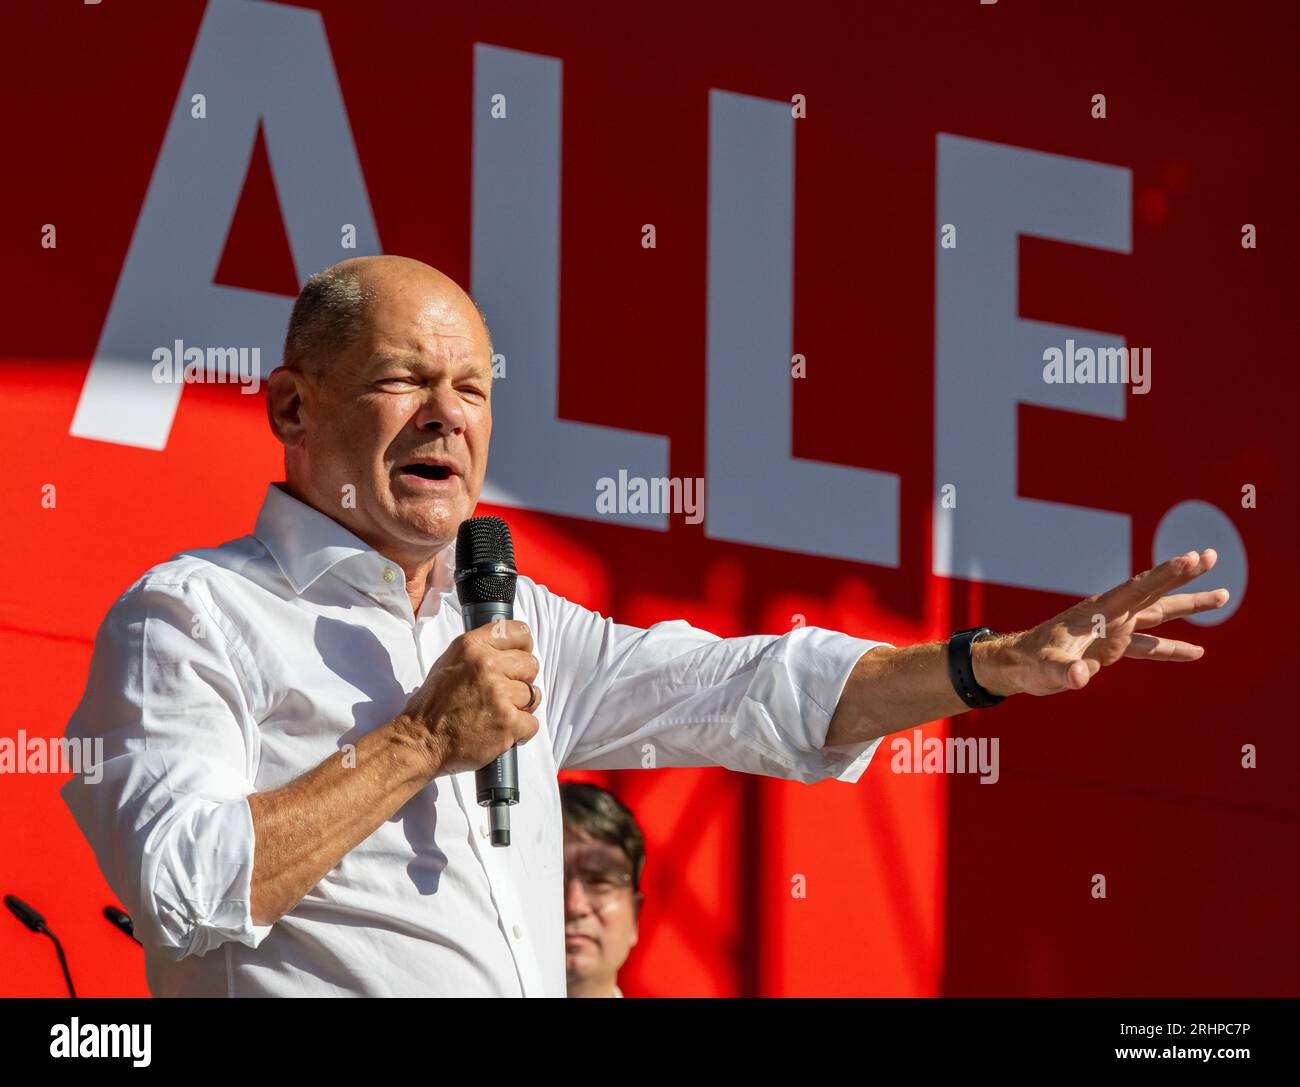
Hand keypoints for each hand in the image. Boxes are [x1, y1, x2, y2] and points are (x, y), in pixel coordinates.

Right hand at [400, 619, 541, 775]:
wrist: (420, 740)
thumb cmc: (432, 706)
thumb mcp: (450, 662)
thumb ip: (479, 651)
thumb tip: (507, 649)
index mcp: (472, 646)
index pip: (520, 632)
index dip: (523, 648)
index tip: (519, 658)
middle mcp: (487, 665)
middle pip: (531, 664)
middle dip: (521, 680)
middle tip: (502, 693)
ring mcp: (499, 694)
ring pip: (534, 695)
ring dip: (519, 707)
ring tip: (496, 713)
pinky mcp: (508, 722)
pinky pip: (532, 723)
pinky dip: (520, 731)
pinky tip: (500, 730)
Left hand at [989, 549, 1228, 696]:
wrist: (1018, 665)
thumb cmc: (1029, 662)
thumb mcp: (1046, 668)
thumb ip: (1064, 672)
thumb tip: (1081, 676)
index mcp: (1098, 611)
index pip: (1137, 589)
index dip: (1165, 574)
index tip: (1192, 558)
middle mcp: (1110, 614)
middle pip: (1153, 592)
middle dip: (1183, 575)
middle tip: (1212, 555)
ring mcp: (1113, 629)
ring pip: (1158, 615)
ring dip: (1189, 606)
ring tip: (1224, 595)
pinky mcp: (1112, 647)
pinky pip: (1148, 646)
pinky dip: (1172, 649)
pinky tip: (1197, 652)